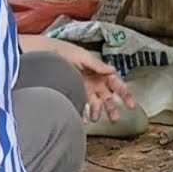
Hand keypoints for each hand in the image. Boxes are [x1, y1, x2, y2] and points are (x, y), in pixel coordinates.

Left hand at [21, 35, 135, 121]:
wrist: (41, 56)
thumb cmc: (63, 52)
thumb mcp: (81, 56)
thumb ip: (97, 65)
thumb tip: (113, 70)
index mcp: (100, 72)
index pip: (117, 84)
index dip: (125, 94)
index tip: (131, 105)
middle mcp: (95, 82)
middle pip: (108, 97)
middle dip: (112, 108)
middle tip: (115, 119)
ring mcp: (85, 90)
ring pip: (96, 104)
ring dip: (97, 112)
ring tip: (94, 119)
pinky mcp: (74, 95)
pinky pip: (82, 106)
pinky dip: (83, 113)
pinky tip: (83, 119)